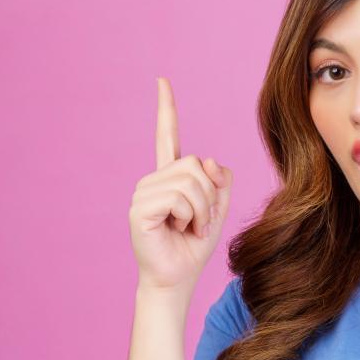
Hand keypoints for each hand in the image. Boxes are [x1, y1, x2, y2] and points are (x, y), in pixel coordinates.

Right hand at [128, 77, 232, 292]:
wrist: (177, 278)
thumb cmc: (194, 245)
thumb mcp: (218, 207)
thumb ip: (219, 180)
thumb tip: (207, 161)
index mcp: (170, 177)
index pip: (167, 136)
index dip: (166, 109)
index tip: (162, 81)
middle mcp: (153, 180)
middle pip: (195, 164)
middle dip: (210, 196)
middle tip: (200, 222)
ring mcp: (143, 192)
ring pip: (190, 181)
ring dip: (202, 209)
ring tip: (190, 228)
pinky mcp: (140, 208)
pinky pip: (179, 198)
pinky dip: (190, 217)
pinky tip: (178, 230)